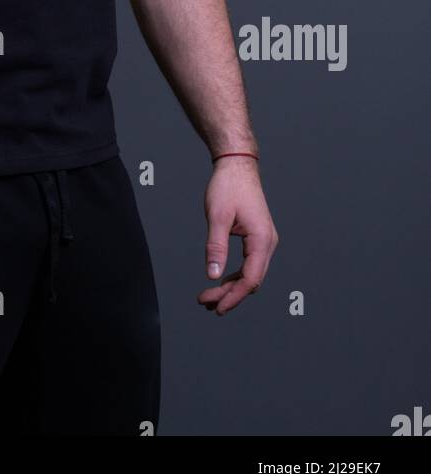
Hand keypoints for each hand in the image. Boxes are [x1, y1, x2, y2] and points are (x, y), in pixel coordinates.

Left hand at [197, 156, 278, 315]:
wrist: (237, 165)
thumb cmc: (228, 187)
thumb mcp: (217, 217)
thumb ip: (216, 246)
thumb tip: (213, 275)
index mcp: (261, 239)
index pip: (250, 279)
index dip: (233, 296)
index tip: (216, 307)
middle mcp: (267, 243)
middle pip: (251, 280)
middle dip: (230, 295)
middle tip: (206, 303)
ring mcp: (264, 240)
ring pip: (250, 273)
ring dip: (231, 287)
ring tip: (209, 297)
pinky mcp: (257, 237)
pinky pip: (249, 263)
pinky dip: (234, 275)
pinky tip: (220, 281)